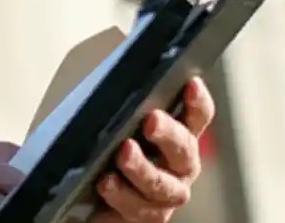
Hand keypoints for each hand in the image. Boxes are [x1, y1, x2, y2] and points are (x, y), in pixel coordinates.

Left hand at [92, 78, 215, 222]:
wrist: (86, 189)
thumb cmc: (105, 144)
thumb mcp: (114, 117)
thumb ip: (126, 101)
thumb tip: (121, 75)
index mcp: (179, 135)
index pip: (198, 114)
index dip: (198, 100)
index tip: (191, 83)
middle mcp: (179, 166)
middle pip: (183, 149)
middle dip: (168, 134)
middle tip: (151, 120)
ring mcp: (164, 195)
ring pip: (160, 184)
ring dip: (142, 168)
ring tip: (122, 153)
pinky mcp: (144, 217)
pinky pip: (136, 210)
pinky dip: (120, 195)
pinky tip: (106, 182)